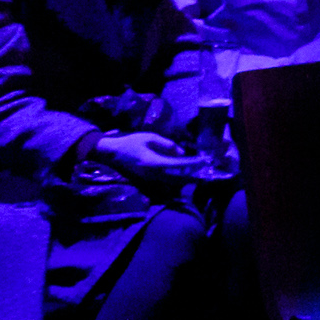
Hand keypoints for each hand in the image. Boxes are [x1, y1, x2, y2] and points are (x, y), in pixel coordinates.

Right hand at [90, 129, 214, 193]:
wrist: (111, 153)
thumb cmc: (130, 142)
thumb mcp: (149, 137)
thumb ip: (166, 144)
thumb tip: (180, 152)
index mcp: (153, 162)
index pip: (178, 165)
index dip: (192, 164)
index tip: (204, 161)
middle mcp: (152, 174)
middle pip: (177, 179)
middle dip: (193, 177)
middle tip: (207, 175)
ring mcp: (149, 179)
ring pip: (172, 182)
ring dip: (186, 180)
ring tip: (200, 176)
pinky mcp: (148, 179)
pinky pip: (166, 182)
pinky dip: (177, 179)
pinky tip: (186, 175)